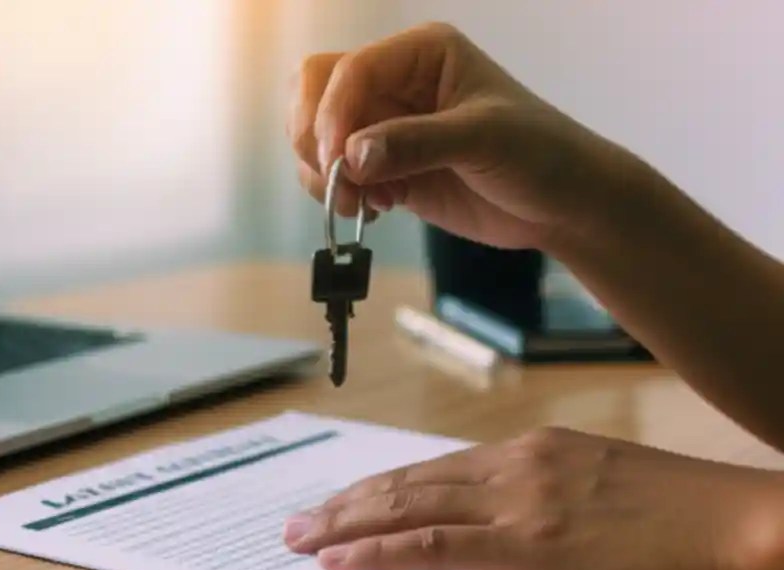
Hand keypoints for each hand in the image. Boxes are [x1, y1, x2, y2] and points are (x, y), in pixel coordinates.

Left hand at [282, 427, 783, 569]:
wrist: (742, 522)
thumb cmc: (684, 512)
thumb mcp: (603, 482)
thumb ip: (544, 489)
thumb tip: (499, 513)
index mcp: (534, 448)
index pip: (434, 467)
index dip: (379, 486)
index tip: (340, 499)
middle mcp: (517, 465)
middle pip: (408, 482)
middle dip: (344, 503)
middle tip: (294, 520)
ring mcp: (522, 502)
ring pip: (408, 507)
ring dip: (344, 524)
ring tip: (298, 538)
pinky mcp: (533, 545)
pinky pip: (434, 545)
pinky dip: (379, 551)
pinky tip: (341, 559)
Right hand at [289, 23, 647, 251]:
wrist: (563, 205)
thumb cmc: (540, 155)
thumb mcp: (483, 139)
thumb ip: (415, 143)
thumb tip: (352, 156)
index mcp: (421, 54)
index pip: (349, 70)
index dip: (332, 114)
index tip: (338, 161)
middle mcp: (395, 84)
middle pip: (314, 93)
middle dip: (314, 139)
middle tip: (338, 180)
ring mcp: (384, 126)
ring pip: (315, 136)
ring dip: (322, 173)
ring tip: (363, 202)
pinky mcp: (383, 167)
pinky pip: (332, 174)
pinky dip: (337, 194)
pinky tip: (376, 207)